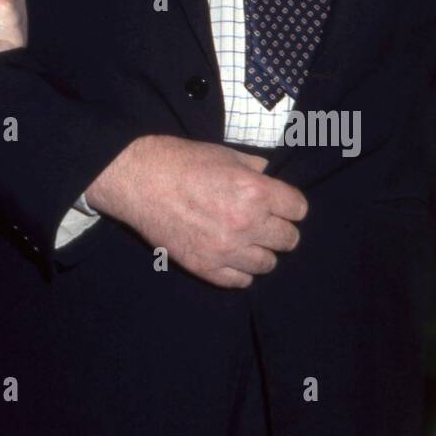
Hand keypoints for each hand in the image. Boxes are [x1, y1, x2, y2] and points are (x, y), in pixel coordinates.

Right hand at [84, 134, 307, 288]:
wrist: (138, 179)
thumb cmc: (181, 161)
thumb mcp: (225, 154)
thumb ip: (254, 168)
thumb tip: (270, 177)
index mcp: (254, 191)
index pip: (298, 209)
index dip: (290, 204)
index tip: (280, 203)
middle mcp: (246, 223)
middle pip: (289, 239)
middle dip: (279, 228)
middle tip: (264, 222)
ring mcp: (225, 249)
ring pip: (268, 264)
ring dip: (261, 251)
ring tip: (246, 240)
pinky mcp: (205, 267)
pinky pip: (241, 281)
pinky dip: (239, 270)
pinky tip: (230, 255)